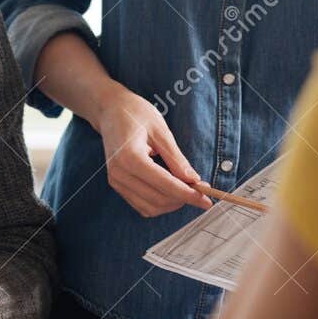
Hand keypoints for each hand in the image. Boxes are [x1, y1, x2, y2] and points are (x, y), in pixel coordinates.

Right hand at [94, 85, 211, 217]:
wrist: (110, 110)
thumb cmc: (136, 114)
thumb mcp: (161, 131)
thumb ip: (176, 158)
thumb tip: (194, 180)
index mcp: (130, 157)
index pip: (164, 185)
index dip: (188, 194)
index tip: (207, 200)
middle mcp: (119, 173)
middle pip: (158, 200)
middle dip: (183, 199)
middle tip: (201, 190)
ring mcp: (116, 181)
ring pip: (150, 208)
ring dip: (171, 204)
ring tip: (187, 190)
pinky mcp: (117, 184)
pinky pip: (141, 205)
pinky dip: (159, 204)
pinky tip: (171, 192)